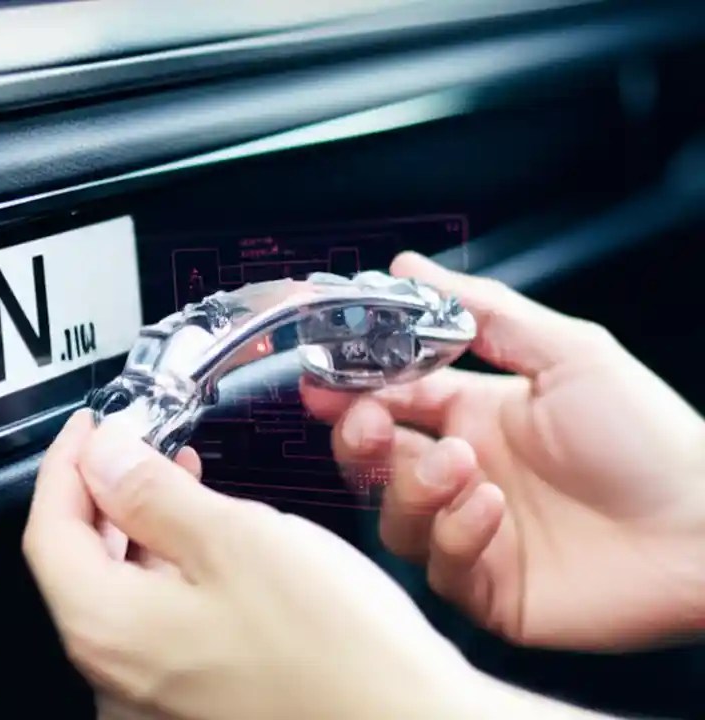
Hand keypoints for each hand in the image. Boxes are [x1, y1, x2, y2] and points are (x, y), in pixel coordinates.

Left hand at [22, 411, 488, 718]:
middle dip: (103, 492)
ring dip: (138, 529)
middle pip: (78, 565)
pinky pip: (156, 628)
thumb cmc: (336, 650)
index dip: (66, 466)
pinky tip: (204, 543)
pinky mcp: (192, 707)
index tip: (93, 425)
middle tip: (134, 441)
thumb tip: (100, 457)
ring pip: (119, 596)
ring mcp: (151, 701)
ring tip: (176, 476)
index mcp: (107, 631)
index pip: (48, 531)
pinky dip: (168, 574)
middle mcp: (115, 678)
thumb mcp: (233, 538)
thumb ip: (149, 494)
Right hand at [302, 252, 704, 650]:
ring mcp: (472, 534)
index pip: (387, 398)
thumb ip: (482, 311)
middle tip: (369, 424)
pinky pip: (439, 568)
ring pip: (393, 518)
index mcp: (473, 415)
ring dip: (414, 487)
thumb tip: (406, 265)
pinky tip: (495, 511)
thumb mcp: (568, 353)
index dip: (348, 388)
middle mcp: (463, 474)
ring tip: (463, 466)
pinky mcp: (489, 589)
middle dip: (358, 440)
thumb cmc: (650, 439)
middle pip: (372, 462)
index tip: (322, 377)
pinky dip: (456, 535)